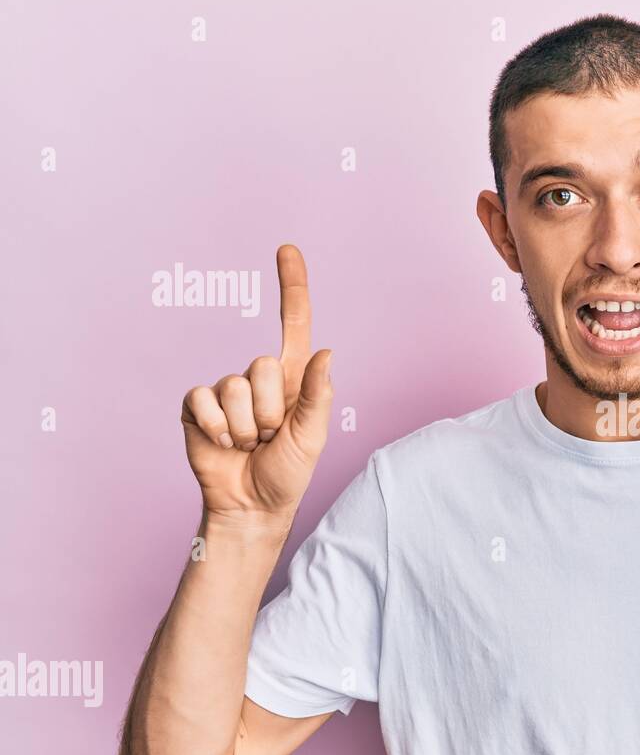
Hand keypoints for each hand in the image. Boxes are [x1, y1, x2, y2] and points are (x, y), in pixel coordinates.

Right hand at [180, 244, 333, 530]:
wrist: (251, 505)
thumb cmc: (288, 472)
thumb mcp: (312, 437)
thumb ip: (318, 395)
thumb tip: (326, 351)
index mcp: (294, 379)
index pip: (293, 324)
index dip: (291, 286)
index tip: (287, 248)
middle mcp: (259, 378)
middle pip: (264, 365)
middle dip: (271, 410)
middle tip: (271, 437)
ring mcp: (226, 390)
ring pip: (235, 387)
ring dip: (246, 424)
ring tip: (250, 443)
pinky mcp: (197, 405)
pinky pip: (203, 397)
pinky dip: (215, 425)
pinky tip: (223, 442)